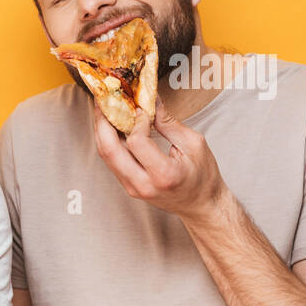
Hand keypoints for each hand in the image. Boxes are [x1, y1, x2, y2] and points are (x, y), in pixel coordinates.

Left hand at [92, 97, 226, 225]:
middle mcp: (142, 184)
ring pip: (105, 156)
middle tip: (103, 101)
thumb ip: (168, 123)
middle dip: (103, 121)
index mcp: (164, 174)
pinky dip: (108, 141)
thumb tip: (151, 100)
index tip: (141, 108)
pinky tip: (111, 126)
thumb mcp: (193, 144)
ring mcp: (132, 188)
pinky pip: (111, 161)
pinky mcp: (128, 186)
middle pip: (109, 150)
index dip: (135, 121)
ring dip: (102, 130)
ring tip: (104, 109)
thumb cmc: (203, 176)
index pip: (136, 142)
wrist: (201, 205)